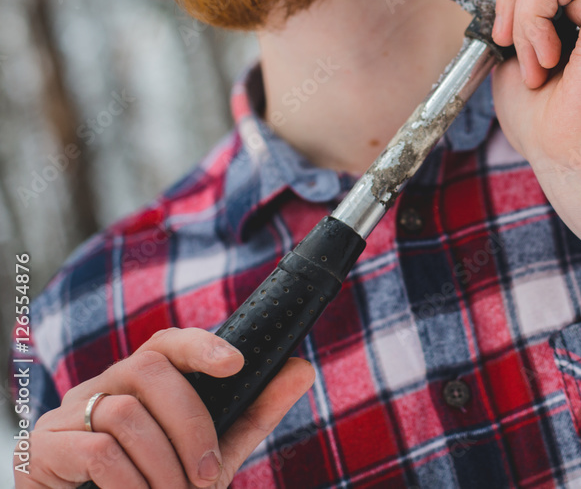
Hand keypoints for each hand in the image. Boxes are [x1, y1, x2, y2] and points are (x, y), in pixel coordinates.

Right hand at [16, 328, 313, 488]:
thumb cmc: (155, 488)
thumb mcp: (212, 455)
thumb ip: (253, 414)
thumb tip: (302, 369)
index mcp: (142, 383)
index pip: (168, 342)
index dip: (201, 344)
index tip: (236, 364)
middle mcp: (102, 387)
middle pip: (149, 368)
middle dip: (191, 423)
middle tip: (206, 474)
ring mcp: (67, 415)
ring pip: (125, 412)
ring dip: (162, 463)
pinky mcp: (41, 449)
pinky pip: (95, 450)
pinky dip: (129, 482)